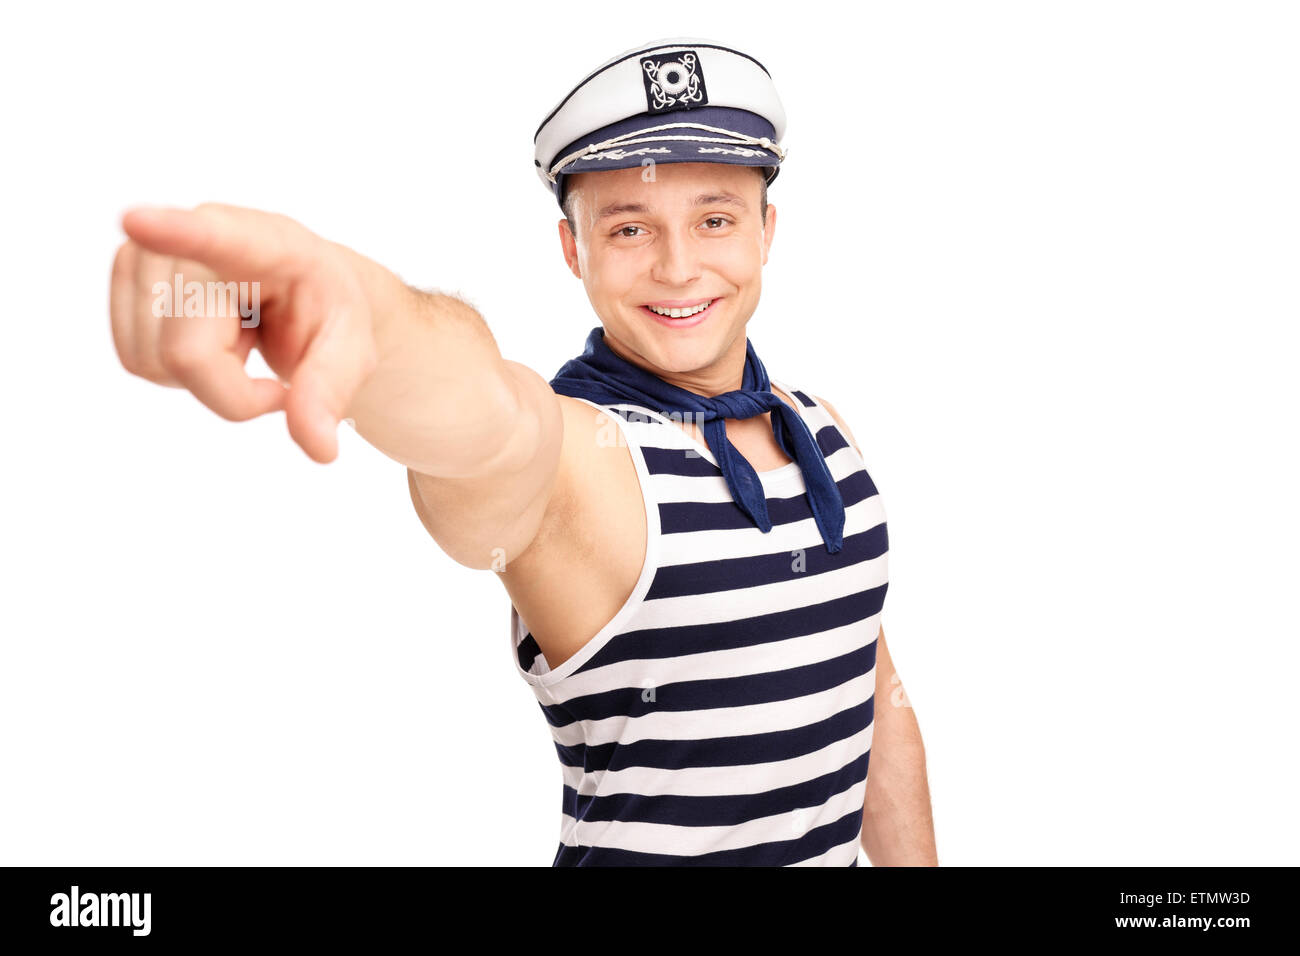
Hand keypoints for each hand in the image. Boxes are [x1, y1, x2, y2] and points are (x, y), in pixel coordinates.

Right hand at [111, 203, 379, 461]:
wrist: (302, 289)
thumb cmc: (326, 311)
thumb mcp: (351, 351)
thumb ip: (330, 393)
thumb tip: (320, 448)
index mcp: (268, 244)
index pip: (215, 239)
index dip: (174, 233)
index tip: (137, 221)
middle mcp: (197, 232)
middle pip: (185, 355)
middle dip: (232, 387)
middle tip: (270, 354)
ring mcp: (154, 249)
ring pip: (154, 364)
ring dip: (204, 376)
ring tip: (241, 333)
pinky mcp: (127, 271)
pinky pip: (137, 362)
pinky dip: (177, 371)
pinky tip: (211, 336)